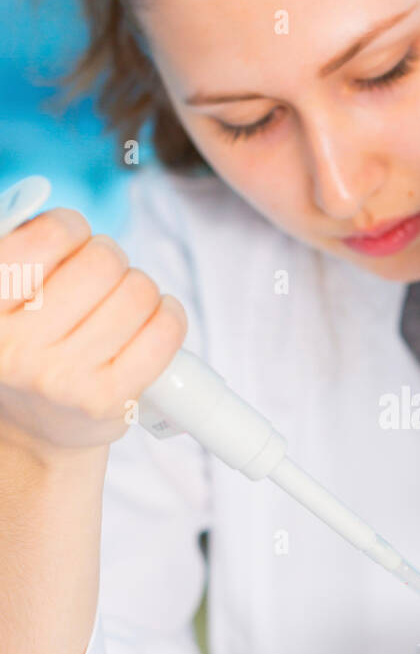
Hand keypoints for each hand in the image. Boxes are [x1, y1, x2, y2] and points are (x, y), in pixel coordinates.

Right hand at [0, 207, 186, 460]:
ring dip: (139, 289)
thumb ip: (22, 257)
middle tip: (101, 279)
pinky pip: (164, 331)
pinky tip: (155, 321)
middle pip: (103, 261)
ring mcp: (63, 378)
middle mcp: (16, 348)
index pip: (48, 235)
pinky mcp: (108, 400)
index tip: (71, 240)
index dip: (70, 227)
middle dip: (109, 259)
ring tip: (122, 306)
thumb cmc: (27, 346)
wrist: (36, 430)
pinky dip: (169, 317)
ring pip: (138, 291)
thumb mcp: (5, 300)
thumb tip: (66, 222)